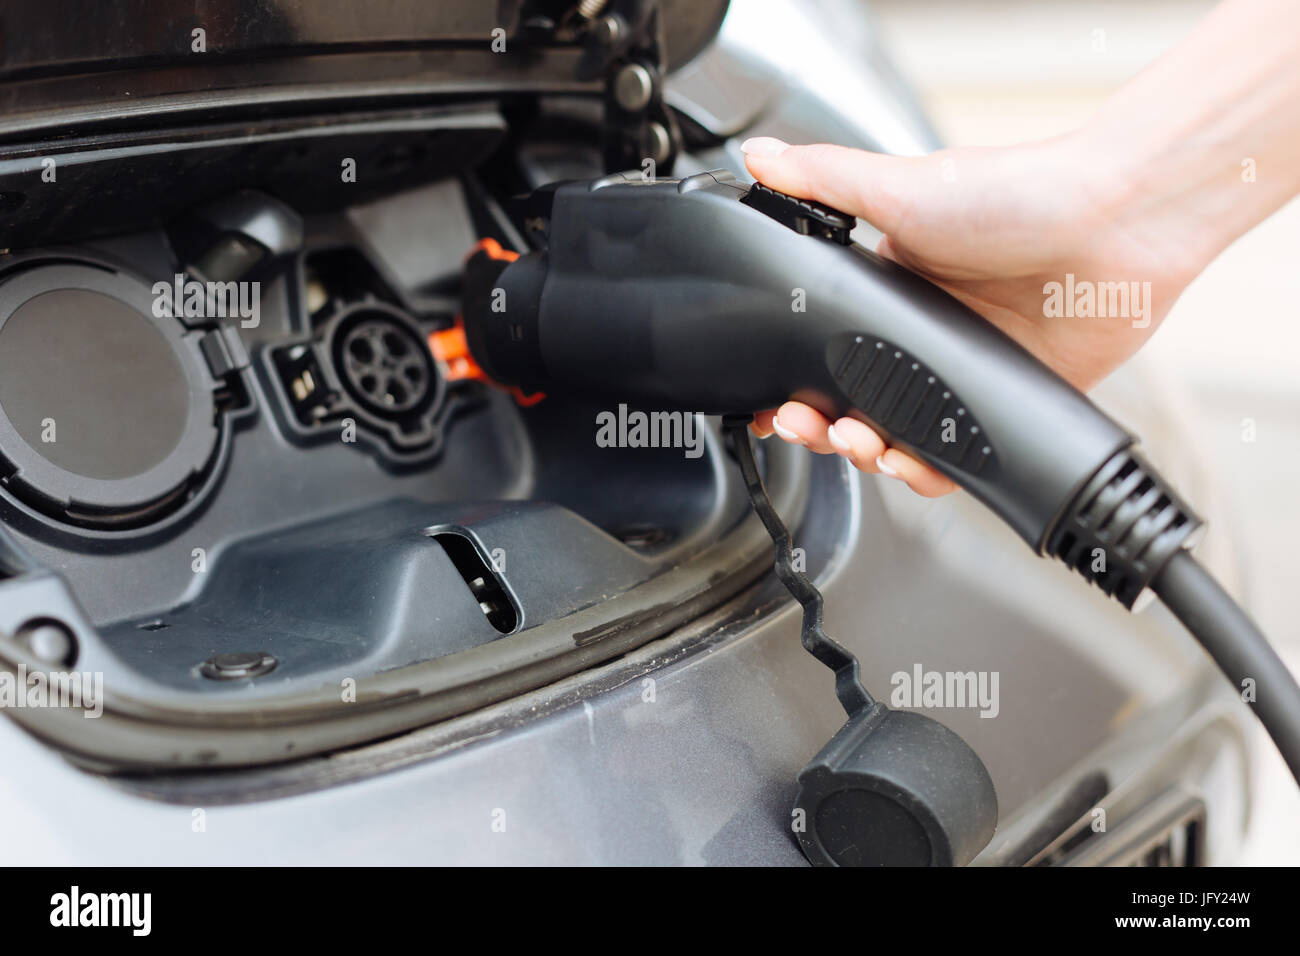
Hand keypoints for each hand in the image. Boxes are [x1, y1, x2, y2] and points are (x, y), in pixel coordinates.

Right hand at [741, 134, 1197, 496]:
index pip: (825, 348)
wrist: (1114, 223)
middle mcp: (927, 334)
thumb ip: (824, 178)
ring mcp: (966, 370)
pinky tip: (910, 464)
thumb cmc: (1019, 194)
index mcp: (893, 288)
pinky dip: (928, 471)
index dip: (794, 381)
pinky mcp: (1009, 401)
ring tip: (858, 442)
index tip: (771, 402)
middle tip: (804, 426)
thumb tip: (760, 157)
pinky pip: (959, 456)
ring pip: (899, 436)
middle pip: (854, 402)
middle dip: (820, 425)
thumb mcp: (902, 185)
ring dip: (868, 451)